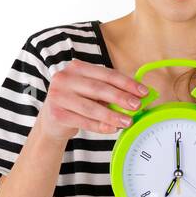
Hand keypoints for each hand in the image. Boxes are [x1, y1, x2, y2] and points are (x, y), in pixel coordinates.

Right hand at [33, 60, 148, 142]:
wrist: (52, 120)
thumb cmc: (77, 102)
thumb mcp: (91, 92)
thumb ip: (110, 91)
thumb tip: (137, 97)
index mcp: (77, 67)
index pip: (106, 74)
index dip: (126, 83)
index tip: (143, 92)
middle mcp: (65, 78)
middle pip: (98, 88)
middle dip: (121, 97)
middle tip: (137, 106)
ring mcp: (58, 96)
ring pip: (91, 107)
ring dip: (112, 115)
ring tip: (127, 122)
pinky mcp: (57, 114)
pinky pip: (83, 121)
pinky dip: (99, 126)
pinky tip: (112, 129)